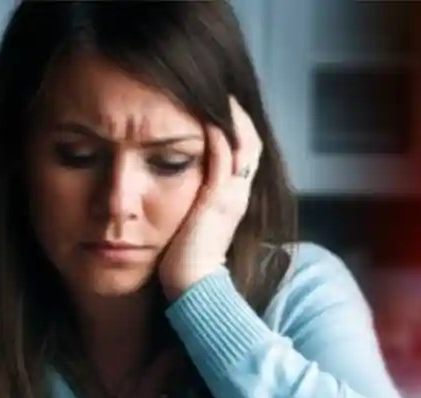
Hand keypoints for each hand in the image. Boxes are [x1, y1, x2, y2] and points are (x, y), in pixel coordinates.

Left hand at [157, 96, 262, 300]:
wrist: (189, 286)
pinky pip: (224, 156)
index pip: (244, 151)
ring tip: (216, 92)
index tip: (219, 104)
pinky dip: (217, 132)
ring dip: (228, 116)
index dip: (236, 126)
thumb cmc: (182, 259)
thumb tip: (171, 183)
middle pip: (249, 141)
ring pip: (241, 143)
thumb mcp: (189, 221)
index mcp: (233, 197)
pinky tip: (204, 115)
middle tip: (221, 89)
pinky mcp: (220, 199)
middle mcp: (238, 193)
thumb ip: (191, 201)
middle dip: (236, 114)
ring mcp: (232, 195)